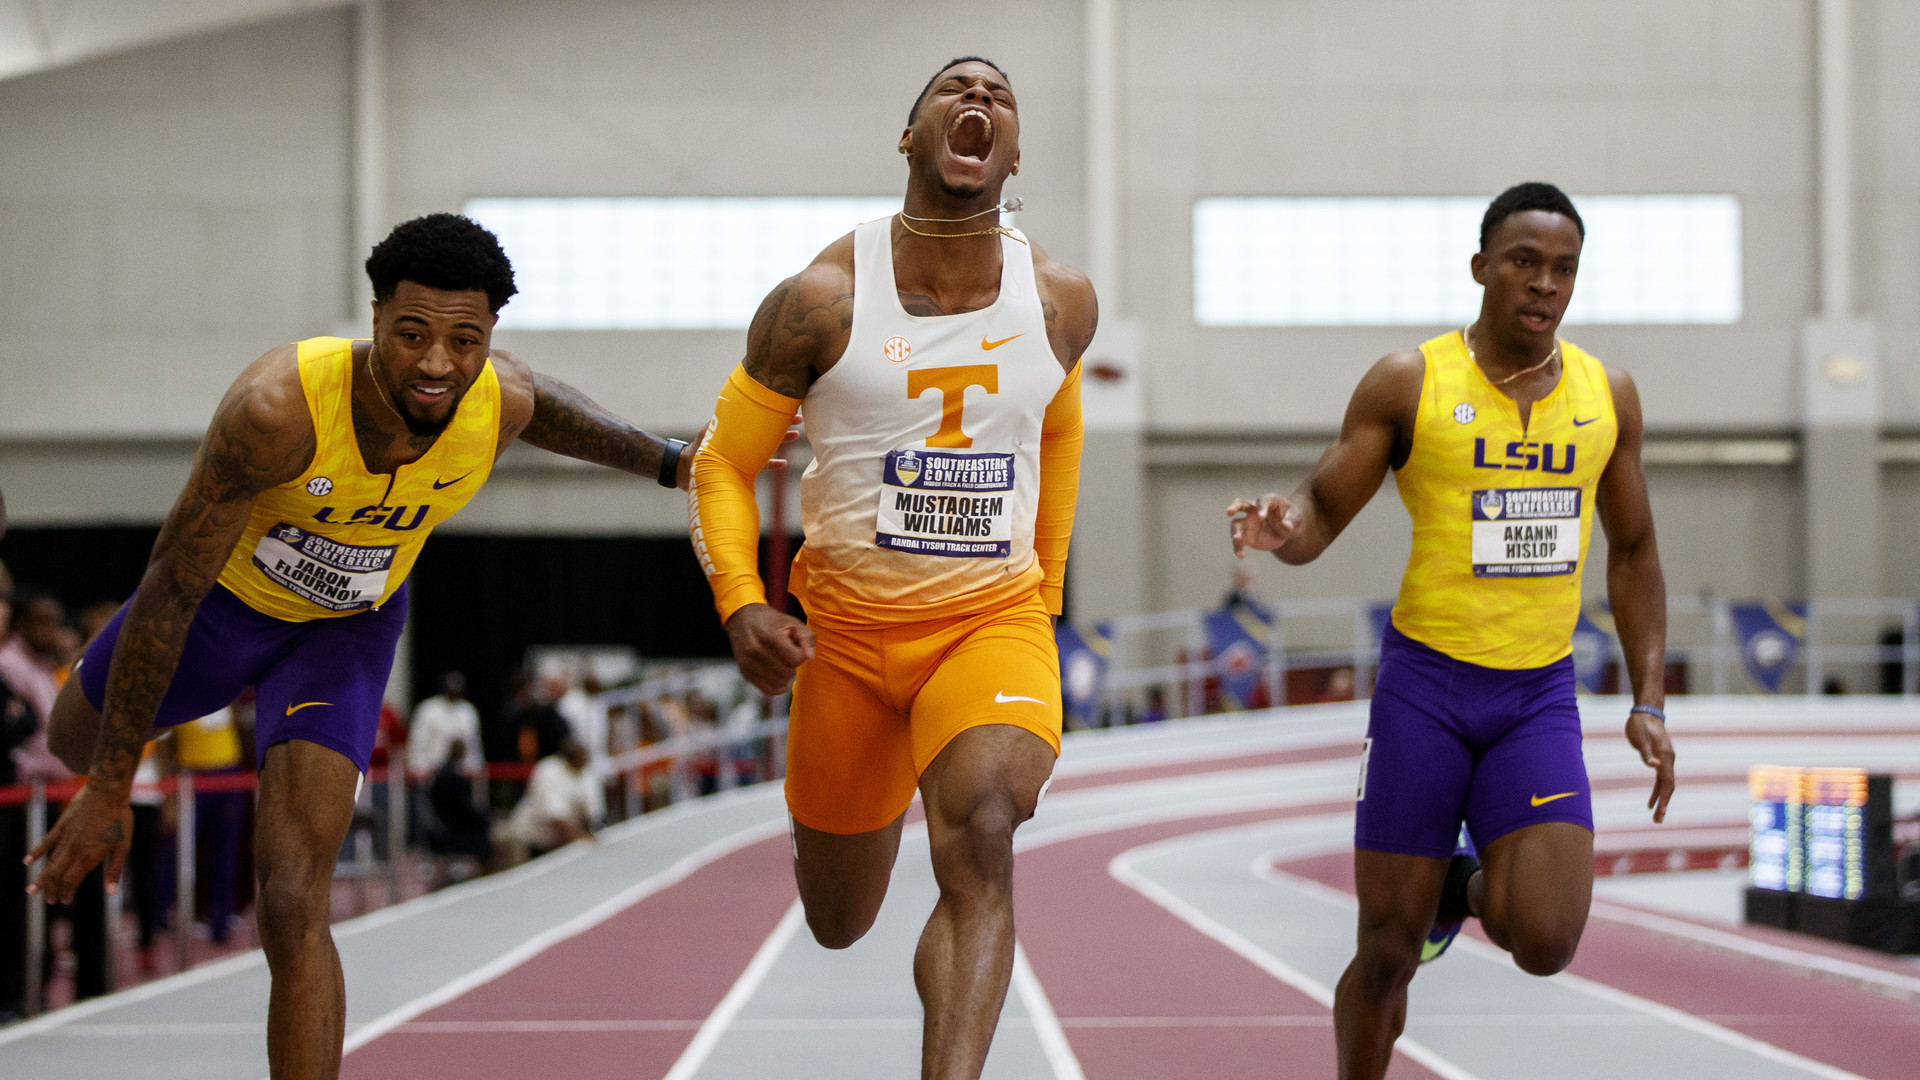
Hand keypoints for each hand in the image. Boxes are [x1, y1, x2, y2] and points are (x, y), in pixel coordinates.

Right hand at [25, 782, 133, 903]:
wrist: (107, 792)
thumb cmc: (119, 819)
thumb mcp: (123, 846)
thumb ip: (114, 870)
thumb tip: (111, 892)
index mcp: (88, 856)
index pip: (72, 880)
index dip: (67, 892)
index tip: (65, 901)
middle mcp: (73, 850)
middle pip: (58, 874)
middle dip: (52, 889)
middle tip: (49, 901)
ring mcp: (65, 837)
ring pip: (50, 861)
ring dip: (42, 876)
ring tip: (33, 889)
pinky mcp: (61, 826)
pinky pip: (46, 842)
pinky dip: (36, 852)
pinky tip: (27, 862)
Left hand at [675, 422, 801, 490]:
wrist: (687, 470)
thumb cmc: (697, 450)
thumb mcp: (709, 433)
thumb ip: (723, 425)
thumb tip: (733, 410)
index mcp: (737, 428)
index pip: (758, 415)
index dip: (772, 412)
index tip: (786, 406)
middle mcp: (742, 438)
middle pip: (767, 428)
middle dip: (782, 424)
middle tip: (799, 420)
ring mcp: (745, 452)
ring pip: (768, 445)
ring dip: (782, 441)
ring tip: (796, 437)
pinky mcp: (744, 467)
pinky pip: (762, 465)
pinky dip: (772, 464)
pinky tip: (784, 463)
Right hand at [725, 602, 815, 694]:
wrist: (743, 619)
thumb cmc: (773, 622)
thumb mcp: (792, 622)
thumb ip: (806, 637)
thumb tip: (810, 657)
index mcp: (767, 635)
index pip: (794, 659)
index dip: (800, 655)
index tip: (796, 647)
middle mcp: (754, 650)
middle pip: (787, 673)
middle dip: (793, 665)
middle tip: (789, 654)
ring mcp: (747, 663)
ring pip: (778, 684)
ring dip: (786, 676)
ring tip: (783, 662)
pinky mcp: (745, 672)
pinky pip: (768, 689)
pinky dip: (778, 686)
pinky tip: (779, 675)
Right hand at [1226, 493, 1298, 557]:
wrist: (1288, 530)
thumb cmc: (1292, 519)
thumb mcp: (1296, 519)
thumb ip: (1291, 521)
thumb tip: (1286, 526)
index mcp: (1268, 501)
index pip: (1262, 501)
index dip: (1261, 508)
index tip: (1261, 517)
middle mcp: (1254, 510)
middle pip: (1240, 504)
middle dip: (1233, 507)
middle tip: (1229, 512)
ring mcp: (1248, 522)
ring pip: (1236, 524)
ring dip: (1235, 531)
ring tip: (1237, 539)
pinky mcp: (1247, 536)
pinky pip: (1239, 542)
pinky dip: (1238, 548)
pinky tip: (1241, 555)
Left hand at [1625, 711, 1674, 822]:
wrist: (1646, 713)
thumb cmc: (1640, 725)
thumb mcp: (1640, 737)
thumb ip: (1647, 752)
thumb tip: (1654, 766)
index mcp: (1665, 756)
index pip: (1666, 782)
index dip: (1663, 798)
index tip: (1659, 811)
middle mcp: (1668, 760)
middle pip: (1668, 787)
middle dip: (1664, 804)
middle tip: (1658, 821)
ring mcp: (1665, 761)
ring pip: (1665, 785)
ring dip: (1661, 801)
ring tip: (1656, 818)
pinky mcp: (1659, 760)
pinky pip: (1660, 780)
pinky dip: (1656, 792)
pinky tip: (1650, 803)